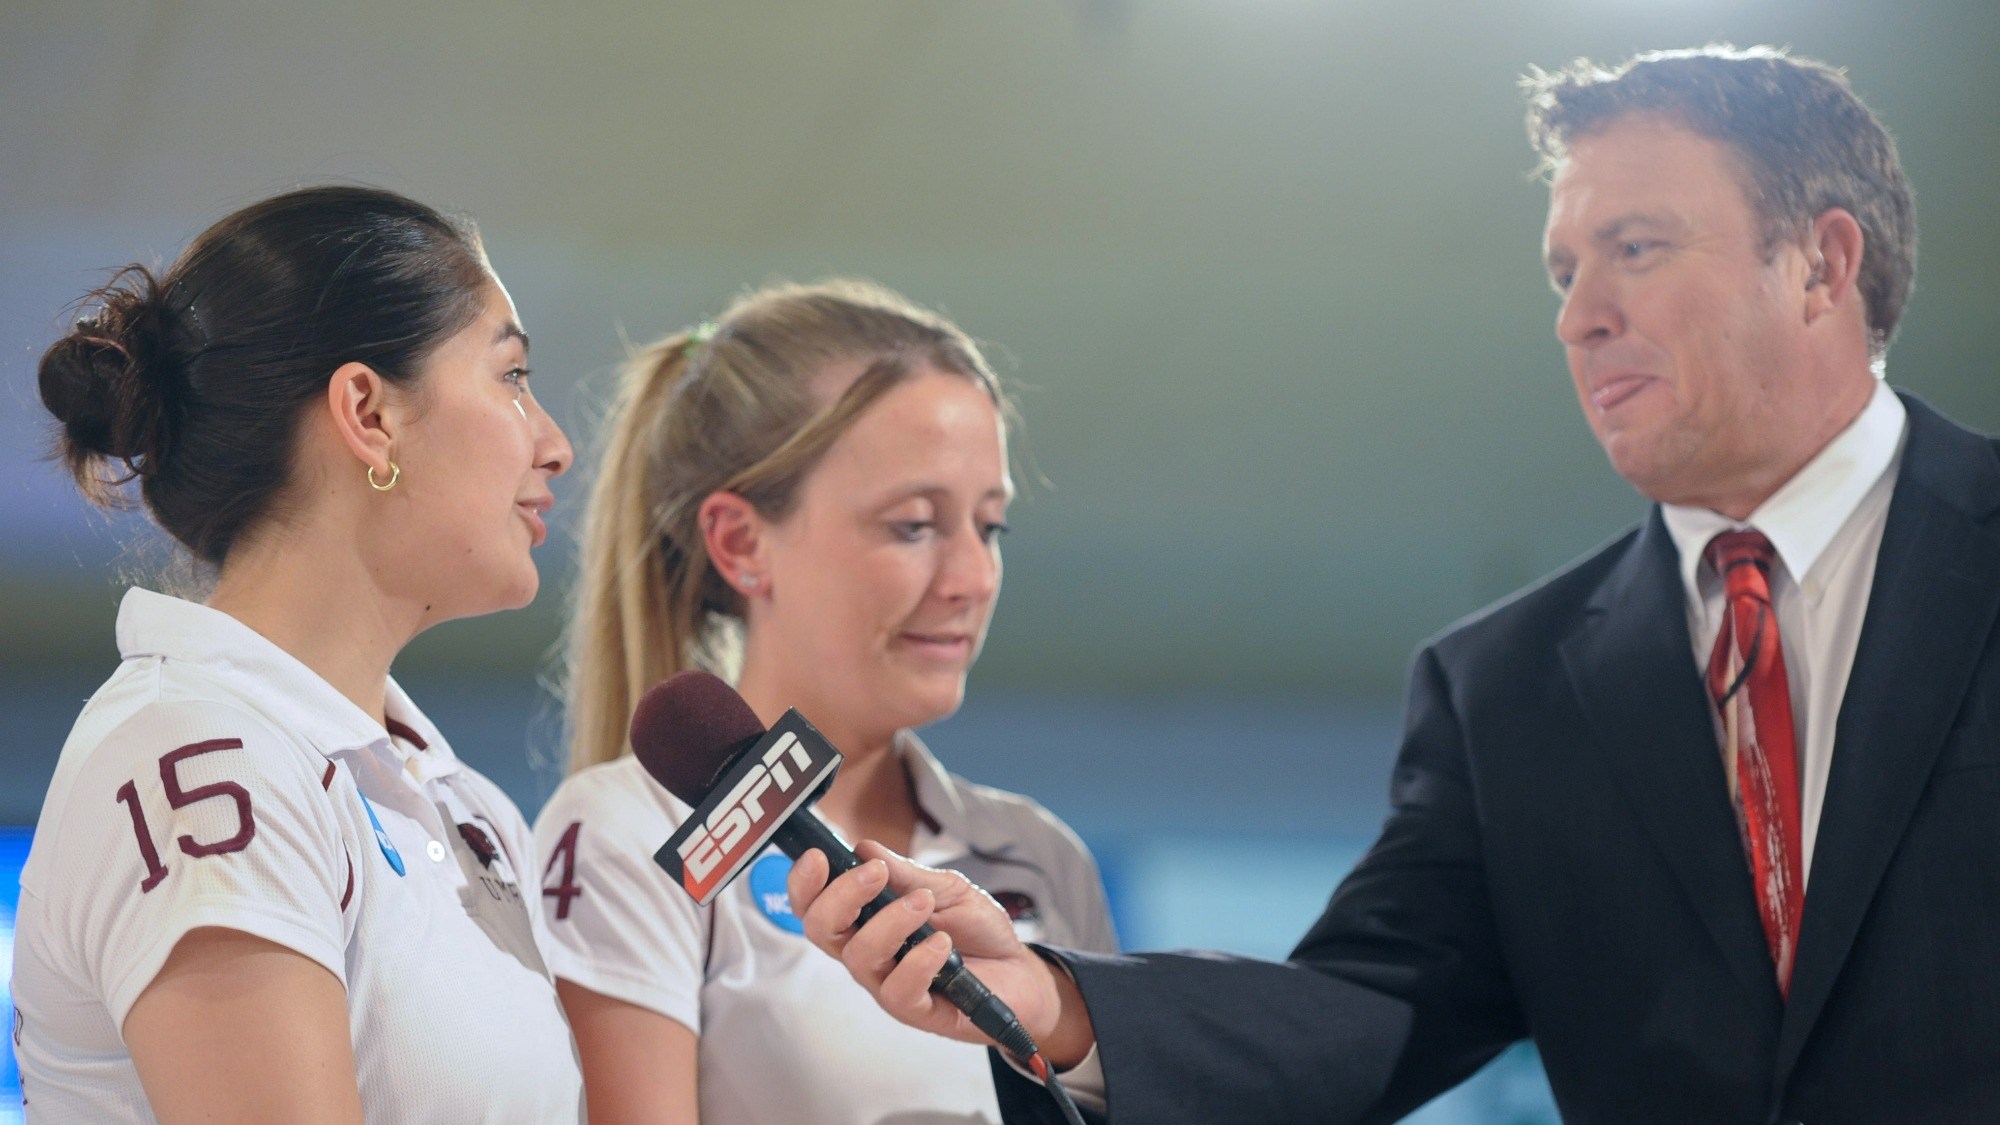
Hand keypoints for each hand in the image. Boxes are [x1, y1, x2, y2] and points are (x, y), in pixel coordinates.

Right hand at [788, 840, 1095, 1063]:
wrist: (1020, 970)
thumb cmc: (976, 929)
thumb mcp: (945, 888)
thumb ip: (905, 873)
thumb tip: (862, 847)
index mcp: (864, 919)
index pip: (815, 904)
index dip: (804, 882)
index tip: (818, 856)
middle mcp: (867, 953)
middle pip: (822, 929)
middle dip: (840, 895)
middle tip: (875, 873)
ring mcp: (887, 983)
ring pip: (860, 956)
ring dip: (890, 922)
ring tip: (924, 904)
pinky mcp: (916, 1009)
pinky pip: (898, 990)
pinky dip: (919, 960)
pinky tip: (943, 944)